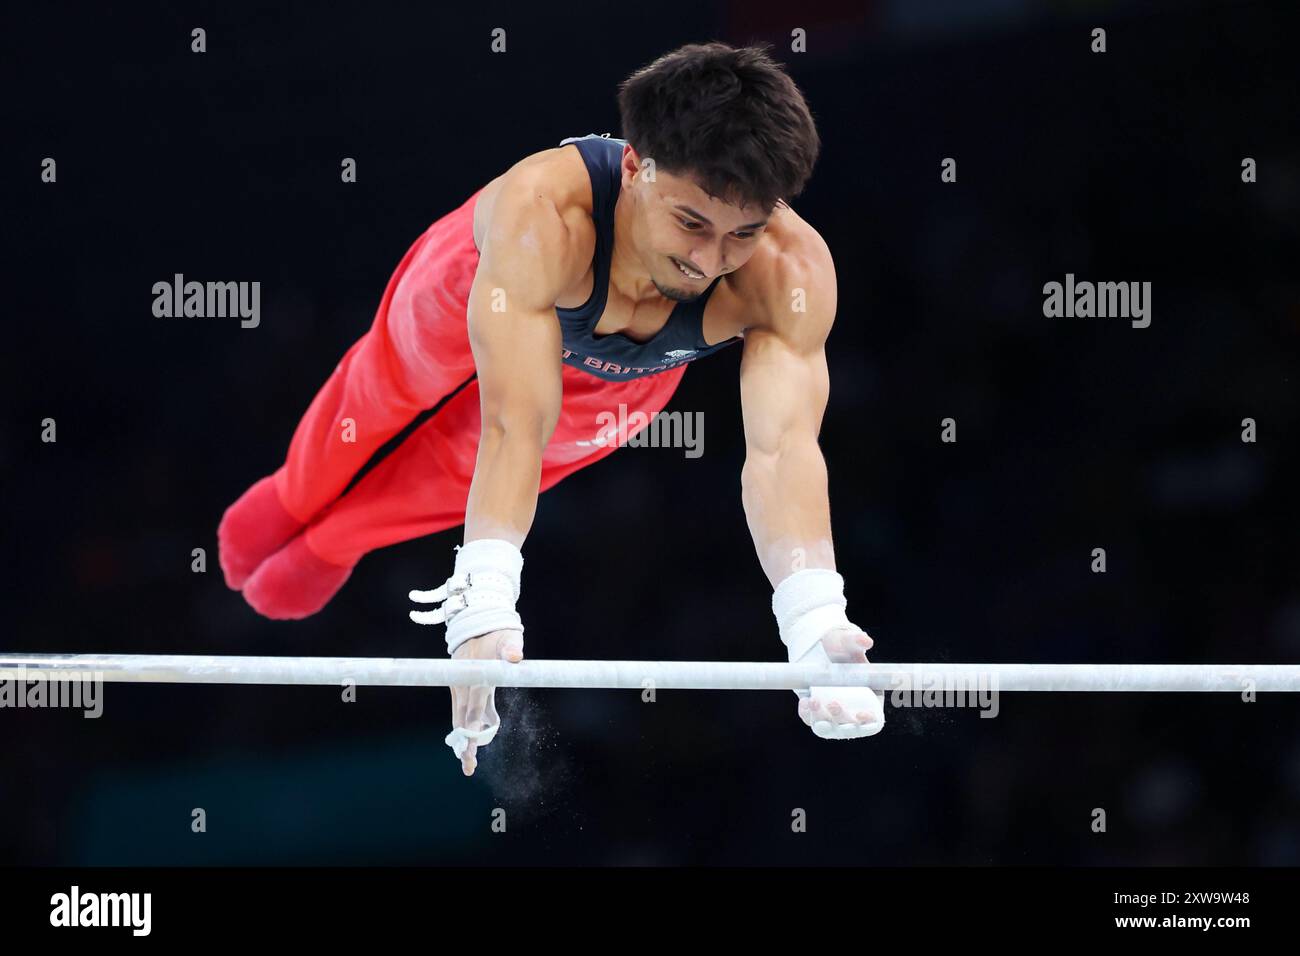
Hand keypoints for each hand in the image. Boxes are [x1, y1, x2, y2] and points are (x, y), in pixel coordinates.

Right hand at [446, 629, 523, 775]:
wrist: (475, 622)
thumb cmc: (495, 631)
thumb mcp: (506, 636)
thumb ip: (511, 646)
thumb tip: (515, 657)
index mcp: (475, 678)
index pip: (471, 711)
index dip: (471, 731)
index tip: (471, 748)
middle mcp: (465, 686)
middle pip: (462, 721)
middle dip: (465, 745)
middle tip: (469, 768)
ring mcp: (463, 688)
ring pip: (462, 718)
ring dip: (466, 739)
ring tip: (469, 764)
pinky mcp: (465, 688)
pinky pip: (467, 711)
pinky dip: (472, 725)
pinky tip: (481, 739)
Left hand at [796, 626, 883, 737]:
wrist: (817, 645)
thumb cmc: (839, 645)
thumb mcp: (847, 642)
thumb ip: (856, 641)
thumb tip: (866, 641)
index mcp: (869, 698)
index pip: (874, 720)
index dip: (869, 722)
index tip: (861, 714)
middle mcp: (852, 710)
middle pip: (850, 727)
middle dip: (842, 719)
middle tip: (834, 704)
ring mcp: (833, 714)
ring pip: (829, 727)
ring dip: (821, 720)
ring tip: (814, 701)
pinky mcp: (816, 711)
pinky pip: (811, 720)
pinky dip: (807, 715)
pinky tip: (804, 701)